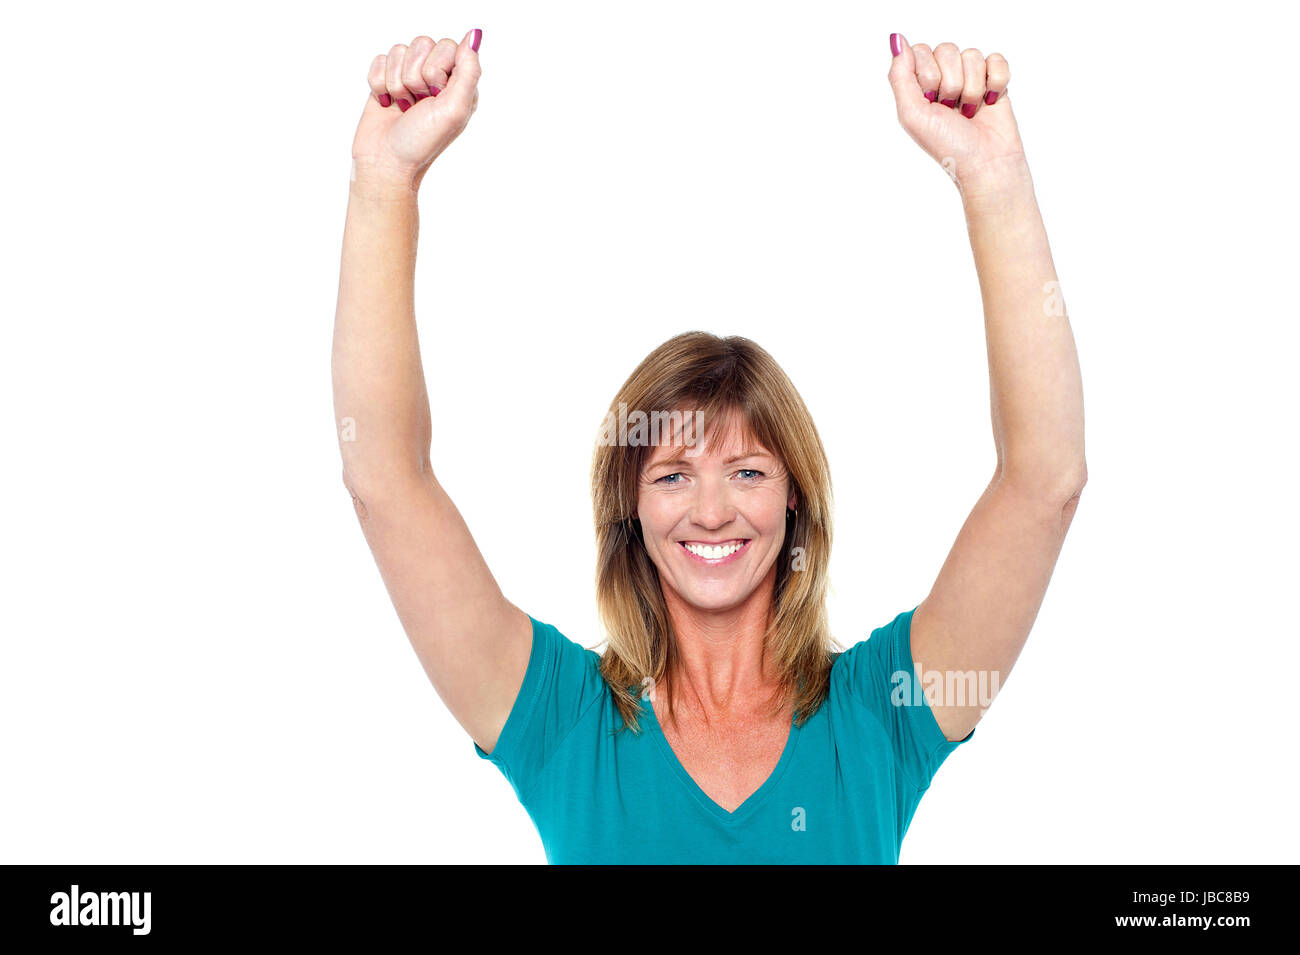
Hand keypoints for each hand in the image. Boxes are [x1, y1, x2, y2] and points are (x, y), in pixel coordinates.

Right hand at [350, 29, 482, 191]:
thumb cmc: (422, 142)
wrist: (385, 162)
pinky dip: (379, 83)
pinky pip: (381, 59)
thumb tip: (473, 36)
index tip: (435, 94)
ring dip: (397, 82)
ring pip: (400, 50)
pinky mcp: (386, 79)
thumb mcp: (454, 109)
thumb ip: (469, 71)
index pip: (449, 46)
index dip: (437, 68)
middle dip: (415, 76)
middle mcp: (436, 77)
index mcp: (458, 83)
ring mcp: (410, 76)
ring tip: (403, 106)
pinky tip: (387, 103)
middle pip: (422, 43)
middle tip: (418, 103)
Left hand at [887, 33, 1028, 195]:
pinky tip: (989, 102)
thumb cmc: (947, 145)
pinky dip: (994, 81)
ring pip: (971, 54)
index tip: (931, 99)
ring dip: (972, 88)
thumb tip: (896, 39)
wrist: (985, 163)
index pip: (920, 51)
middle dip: (951, 83)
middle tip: (952, 109)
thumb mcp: (912, 114)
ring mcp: (970, 76)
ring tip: (970, 111)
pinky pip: (995, 59)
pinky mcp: (994, 79)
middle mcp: (944, 77)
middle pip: (946, 49)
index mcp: (919, 84)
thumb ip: (899, 76)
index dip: (928, 73)